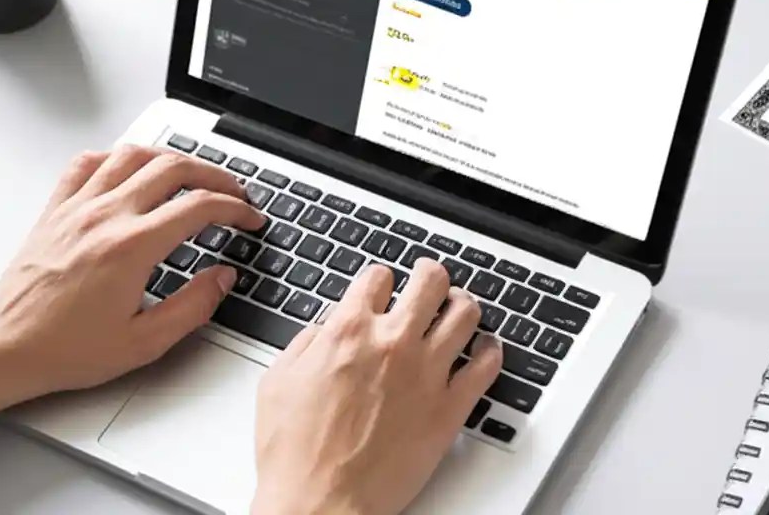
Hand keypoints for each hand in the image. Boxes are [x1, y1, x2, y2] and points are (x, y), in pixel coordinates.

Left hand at [0, 145, 265, 423]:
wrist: (5, 349)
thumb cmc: (65, 350)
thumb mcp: (144, 342)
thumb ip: (193, 306)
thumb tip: (223, 278)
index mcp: (131, 248)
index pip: (199, 206)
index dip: (235, 208)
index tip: (248, 218)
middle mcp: (104, 217)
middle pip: (173, 168)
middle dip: (215, 174)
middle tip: (233, 193)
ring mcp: (77, 208)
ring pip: (133, 155)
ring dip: (172, 158)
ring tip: (193, 174)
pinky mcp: (55, 210)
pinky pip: (88, 163)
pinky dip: (118, 158)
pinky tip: (131, 172)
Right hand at [252, 259, 503, 514]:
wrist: (321, 503)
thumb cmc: (296, 454)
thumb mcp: (277, 382)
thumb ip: (304, 344)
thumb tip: (323, 330)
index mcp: (348, 331)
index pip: (378, 277)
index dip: (380, 279)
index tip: (383, 286)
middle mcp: (392, 343)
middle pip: (430, 282)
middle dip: (431, 275)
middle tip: (431, 279)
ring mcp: (426, 374)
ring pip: (465, 314)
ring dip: (463, 305)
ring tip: (460, 308)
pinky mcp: (449, 409)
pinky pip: (486, 367)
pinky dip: (490, 352)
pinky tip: (486, 349)